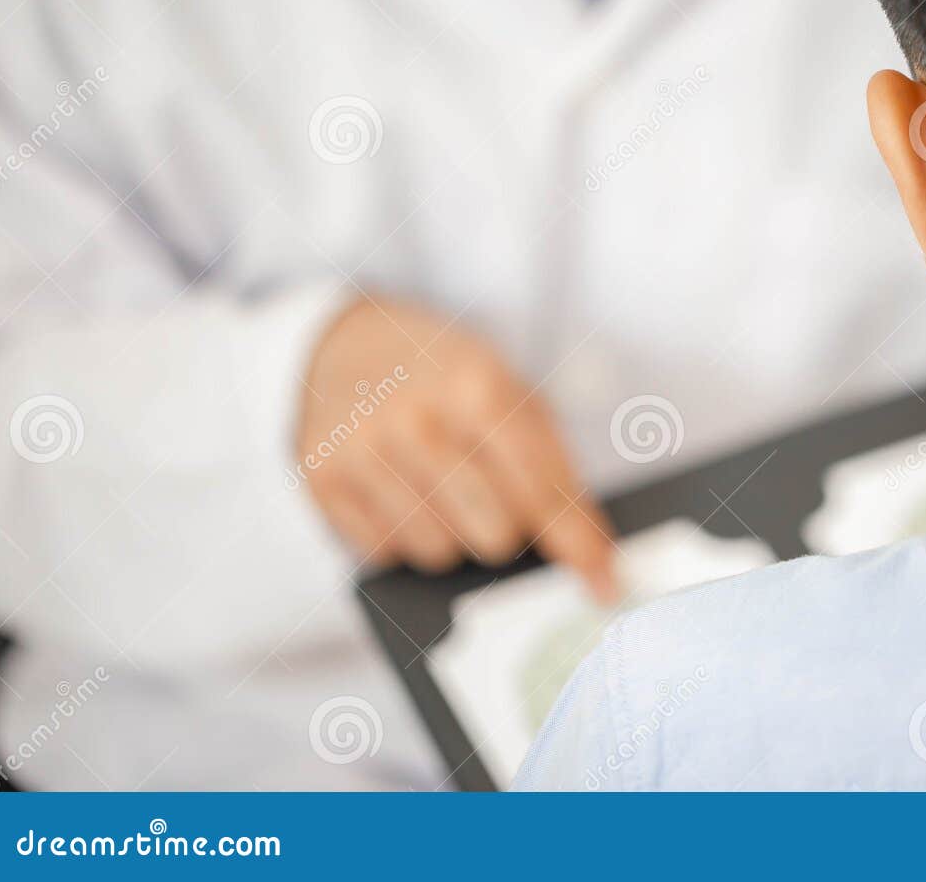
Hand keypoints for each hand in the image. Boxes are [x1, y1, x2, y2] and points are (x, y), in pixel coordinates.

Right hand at [295, 297, 616, 597]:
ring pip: (440, 552)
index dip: (578, 544)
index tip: (604, 583)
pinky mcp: (321, 479)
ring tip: (440, 482)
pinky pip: (386, 552)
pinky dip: (402, 533)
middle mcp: (418, 420)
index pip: (543, 493)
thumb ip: (554, 467)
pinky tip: (400, 489)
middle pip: (495, 536)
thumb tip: (591, 554)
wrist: (349, 341)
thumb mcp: (512, 392)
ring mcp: (363, 450)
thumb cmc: (446, 375)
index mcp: (479, 388)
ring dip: (452, 532)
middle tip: (494, 494)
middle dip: (506, 525)